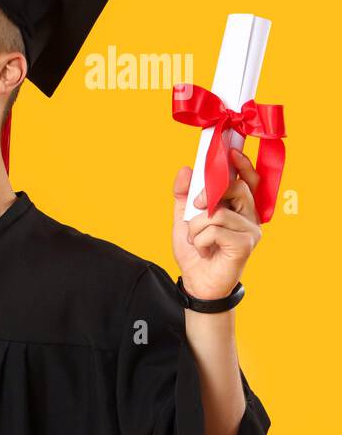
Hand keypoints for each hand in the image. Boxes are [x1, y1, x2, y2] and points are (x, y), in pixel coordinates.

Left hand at [171, 149, 262, 299]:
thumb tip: (185, 170)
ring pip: (217, 213)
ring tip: (199, 241)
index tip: (230, 153)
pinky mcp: (245, 244)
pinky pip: (214, 230)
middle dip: (208, 195)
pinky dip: (200, 240)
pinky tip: (205, 251)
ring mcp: (251, 231)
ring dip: (196, 228)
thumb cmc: (196, 250)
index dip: (242, 165)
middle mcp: (250, 216)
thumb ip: (183, 195)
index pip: (248, 180)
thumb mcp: (183, 218)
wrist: (197, 281)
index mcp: (239, 207)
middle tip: (196, 208)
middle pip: (235, 188)